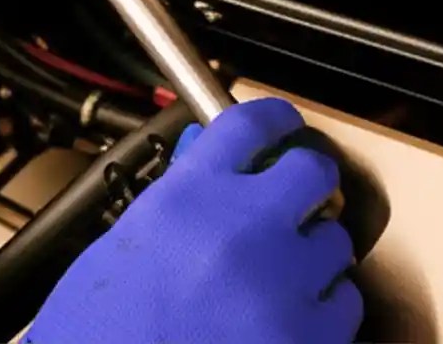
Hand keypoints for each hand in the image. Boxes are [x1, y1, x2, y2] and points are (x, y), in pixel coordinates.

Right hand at [25, 98, 362, 343]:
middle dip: (305, 185)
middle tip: (291, 204)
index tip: (282, 126)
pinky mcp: (308, 336)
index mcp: (188, 198)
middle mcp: (243, 229)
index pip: (252, 124)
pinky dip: (323, 311)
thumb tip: (206, 160)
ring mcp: (282, 283)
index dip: (274, 119)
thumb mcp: (119, 248)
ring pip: (335, 242)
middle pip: (313, 170)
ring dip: (312, 256)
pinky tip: (285, 322)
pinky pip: (344, 303)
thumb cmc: (98, 335)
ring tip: (273, 283)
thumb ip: (174, 198)